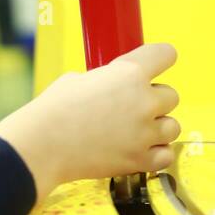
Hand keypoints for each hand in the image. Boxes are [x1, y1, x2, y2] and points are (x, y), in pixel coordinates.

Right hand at [0, 42, 180, 203]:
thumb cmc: (53, 110)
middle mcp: (143, 101)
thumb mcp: (80, 79)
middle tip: (130, 108)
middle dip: (153, 100)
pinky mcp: (140, 160)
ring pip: (172, 126)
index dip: (159, 60)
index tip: (154, 67)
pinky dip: (156, 154)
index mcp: (130, 73)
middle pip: (171, 95)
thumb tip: (117, 86)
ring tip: (133, 132)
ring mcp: (144, 133)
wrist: (42, 146)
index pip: (166, 54)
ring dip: (157, 128)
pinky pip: (166, 155)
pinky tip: (138, 150)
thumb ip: (109, 79)